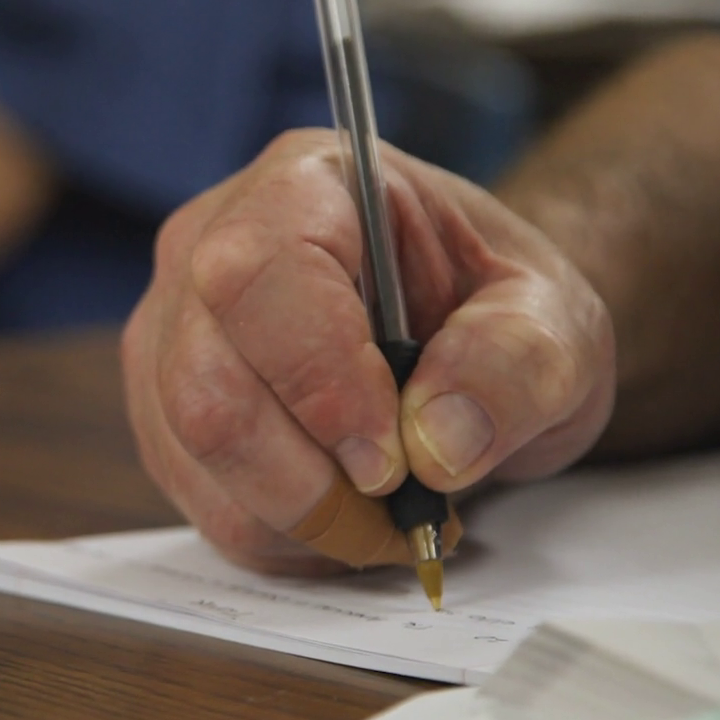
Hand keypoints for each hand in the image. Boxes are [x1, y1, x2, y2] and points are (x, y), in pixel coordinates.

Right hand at [121, 130, 614, 574]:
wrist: (470, 334)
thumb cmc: (499, 306)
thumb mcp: (555, 321)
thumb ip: (514, 364)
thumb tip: (437, 442)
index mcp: (307, 185)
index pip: (259, 276)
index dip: (318, 382)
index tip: (393, 462)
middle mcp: (210, 245)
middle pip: (206, 384)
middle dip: (310, 481)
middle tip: (405, 511)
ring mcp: (173, 331)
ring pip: (196, 456)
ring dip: (303, 518)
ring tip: (390, 513)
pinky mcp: (165, 410)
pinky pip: (201, 500)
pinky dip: (283, 534)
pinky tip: (345, 513)